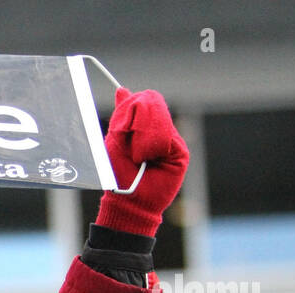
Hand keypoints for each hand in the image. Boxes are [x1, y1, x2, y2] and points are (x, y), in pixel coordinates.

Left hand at [95, 87, 188, 237]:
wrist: (130, 200)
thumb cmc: (118, 175)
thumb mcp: (115, 142)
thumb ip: (122, 117)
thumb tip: (123, 90)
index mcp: (139, 126)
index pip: (144, 99)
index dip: (133, 104)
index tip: (122, 124)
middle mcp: (156, 130)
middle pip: (153, 103)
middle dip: (138, 117)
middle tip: (129, 141)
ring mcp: (169, 140)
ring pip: (161, 118)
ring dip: (145, 134)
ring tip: (138, 155)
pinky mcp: (180, 152)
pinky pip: (168, 136)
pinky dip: (154, 144)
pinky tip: (148, 158)